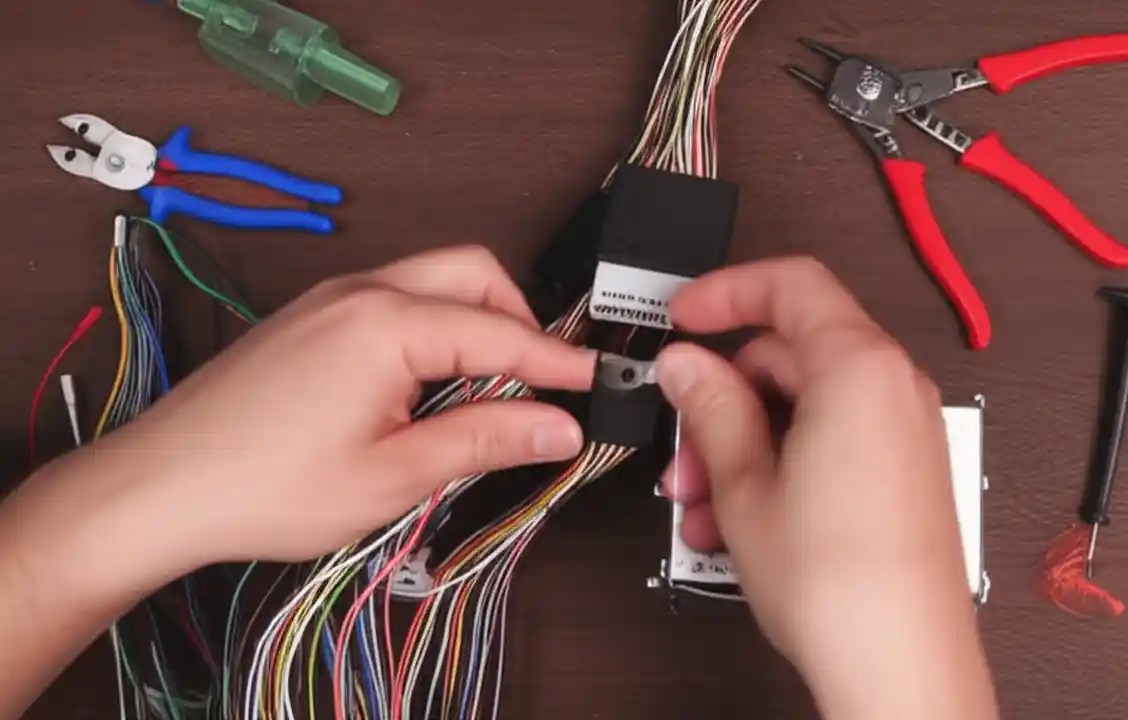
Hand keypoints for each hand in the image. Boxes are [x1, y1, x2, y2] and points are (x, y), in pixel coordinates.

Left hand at [54, 245, 593, 568]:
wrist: (160, 488)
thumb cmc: (262, 484)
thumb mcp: (395, 474)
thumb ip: (485, 440)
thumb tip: (556, 427)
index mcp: (387, 323)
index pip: (501, 331)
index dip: (557, 362)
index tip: (597, 383)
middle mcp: (360, 293)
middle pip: (473, 274)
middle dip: (521, 320)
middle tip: (546, 381)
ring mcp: (331, 300)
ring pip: (434, 282)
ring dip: (476, 323)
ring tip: (493, 392)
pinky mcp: (312, 319)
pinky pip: (396, 301)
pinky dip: (434, 329)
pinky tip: (433, 386)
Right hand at [656, 257, 994, 718]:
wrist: (900, 663)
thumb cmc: (839, 581)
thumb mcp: (744, 482)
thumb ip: (710, 405)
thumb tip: (687, 363)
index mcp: (858, 367)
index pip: (790, 285)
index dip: (726, 291)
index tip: (685, 316)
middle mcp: (892, 389)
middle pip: (791, 354)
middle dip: (724, 396)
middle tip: (683, 442)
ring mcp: (903, 432)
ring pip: (804, 406)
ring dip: (743, 442)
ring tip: (704, 501)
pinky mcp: (903, 473)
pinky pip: (831, 441)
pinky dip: (781, 464)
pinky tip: (740, 519)